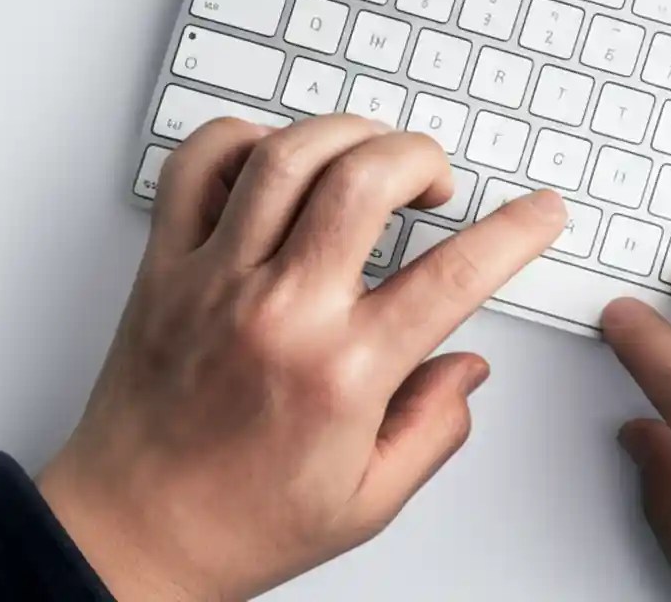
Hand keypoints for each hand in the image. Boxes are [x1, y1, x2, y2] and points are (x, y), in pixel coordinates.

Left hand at [37, 115, 565, 599]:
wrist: (132, 535)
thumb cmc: (241, 522)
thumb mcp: (369, 499)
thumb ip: (434, 427)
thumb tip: (466, 368)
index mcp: (344, 373)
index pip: (455, 275)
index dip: (516, 232)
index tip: (539, 213)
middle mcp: (281, 312)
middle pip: (367, 179)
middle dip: (423, 157)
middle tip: (436, 182)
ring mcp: (216, 280)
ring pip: (287, 156)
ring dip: (348, 136)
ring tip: (369, 159)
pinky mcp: (165, 268)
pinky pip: (197, 167)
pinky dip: (244, 141)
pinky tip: (279, 164)